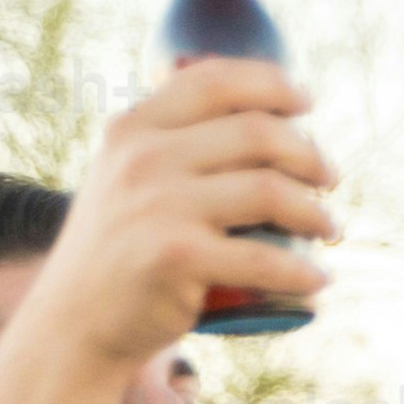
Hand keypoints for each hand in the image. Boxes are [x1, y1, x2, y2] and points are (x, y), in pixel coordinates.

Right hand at [28, 58, 340, 365]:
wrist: (74, 323)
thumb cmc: (118, 250)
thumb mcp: (124, 179)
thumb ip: (166, 145)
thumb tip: (254, 118)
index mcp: (133, 128)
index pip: (214, 80)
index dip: (272, 84)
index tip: (305, 104)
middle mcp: (142, 157)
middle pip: (257, 132)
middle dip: (308, 153)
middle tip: (328, 179)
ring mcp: (157, 205)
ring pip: (269, 191)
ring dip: (315, 212)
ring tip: (329, 229)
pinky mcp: (175, 257)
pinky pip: (264, 259)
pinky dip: (302, 272)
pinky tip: (317, 279)